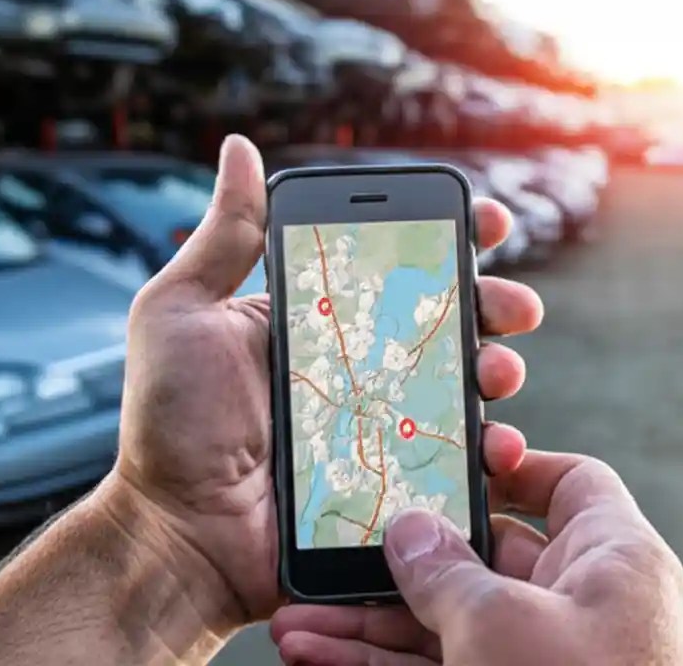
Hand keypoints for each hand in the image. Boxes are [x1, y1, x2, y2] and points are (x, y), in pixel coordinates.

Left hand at [95, 136, 545, 636]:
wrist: (179, 534)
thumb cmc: (171, 424)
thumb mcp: (183, 313)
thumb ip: (224, 237)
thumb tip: (239, 148)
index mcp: (318, 319)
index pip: (394, 265)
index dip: (448, 238)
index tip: (488, 221)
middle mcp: (358, 366)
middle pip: (446, 321)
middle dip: (494, 304)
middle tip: (511, 307)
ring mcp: (381, 425)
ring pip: (463, 386)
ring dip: (499, 369)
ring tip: (499, 371)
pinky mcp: (397, 482)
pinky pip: (455, 460)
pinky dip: (489, 449)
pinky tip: (496, 441)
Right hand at [270, 451, 682, 664]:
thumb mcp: (498, 623)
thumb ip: (444, 571)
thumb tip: (410, 528)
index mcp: (611, 559)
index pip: (569, 484)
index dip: (507, 468)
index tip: (440, 467)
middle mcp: (580, 605)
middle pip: (482, 560)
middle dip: (400, 563)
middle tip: (334, 558)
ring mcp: (541, 659)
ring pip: (446, 626)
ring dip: (369, 627)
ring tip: (295, 626)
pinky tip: (317, 660)